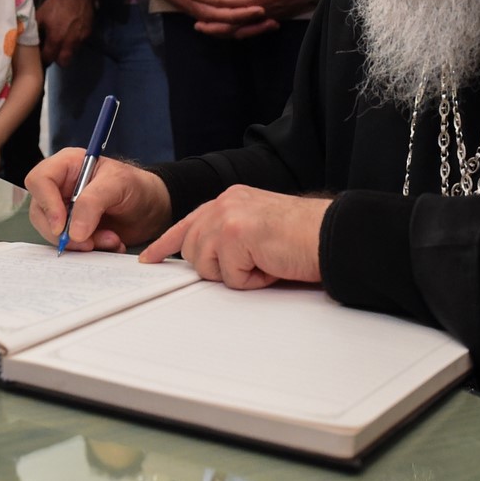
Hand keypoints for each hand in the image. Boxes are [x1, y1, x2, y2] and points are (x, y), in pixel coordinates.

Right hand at [25, 148, 172, 252]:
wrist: (152, 208)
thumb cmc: (136, 185)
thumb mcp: (118, 184)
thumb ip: (93, 202)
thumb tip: (73, 231)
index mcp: (66, 166)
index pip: (39, 181)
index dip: (47, 204)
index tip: (62, 226)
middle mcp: (60, 188)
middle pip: (40, 212)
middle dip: (64, 232)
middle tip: (88, 242)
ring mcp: (64, 211)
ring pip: (53, 232)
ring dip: (80, 243)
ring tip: (111, 239)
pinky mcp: (73, 230)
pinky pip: (69, 244)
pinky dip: (89, 249)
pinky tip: (111, 243)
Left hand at [36, 0, 94, 66]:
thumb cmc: (57, 3)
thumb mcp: (41, 14)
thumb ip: (35, 29)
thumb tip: (28, 38)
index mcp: (56, 38)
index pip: (49, 58)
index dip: (44, 59)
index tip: (41, 57)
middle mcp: (69, 43)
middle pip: (63, 62)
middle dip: (57, 60)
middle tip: (52, 53)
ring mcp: (80, 39)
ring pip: (72, 54)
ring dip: (66, 52)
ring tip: (61, 43)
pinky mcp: (87, 34)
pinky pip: (79, 44)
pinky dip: (74, 42)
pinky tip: (70, 33)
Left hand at [139, 185, 327, 288]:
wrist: (330, 234)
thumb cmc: (302, 237)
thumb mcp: (257, 228)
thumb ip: (229, 235)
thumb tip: (207, 260)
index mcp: (230, 199)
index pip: (188, 223)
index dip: (166, 244)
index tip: (148, 258)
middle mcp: (225, 202)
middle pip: (192, 250)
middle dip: (218, 267)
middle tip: (254, 262)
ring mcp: (228, 216)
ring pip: (206, 265)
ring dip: (237, 274)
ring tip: (265, 261)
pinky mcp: (235, 234)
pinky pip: (230, 277)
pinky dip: (252, 281)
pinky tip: (271, 265)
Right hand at [155, 0, 263, 29]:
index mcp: (209, 12)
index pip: (230, 15)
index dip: (246, 13)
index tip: (261, 8)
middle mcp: (214, 22)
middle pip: (237, 29)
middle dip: (256, 26)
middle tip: (273, 22)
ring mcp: (217, 26)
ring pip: (238, 33)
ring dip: (256, 30)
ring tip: (273, 25)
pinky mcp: (221, 25)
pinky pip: (236, 32)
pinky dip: (250, 30)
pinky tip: (263, 26)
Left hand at [190, 0, 321, 38]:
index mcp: (248, 1)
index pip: (221, 1)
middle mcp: (251, 14)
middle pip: (225, 24)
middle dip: (209, 23)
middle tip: (195, 24)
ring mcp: (258, 21)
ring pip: (235, 31)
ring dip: (219, 31)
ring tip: (206, 29)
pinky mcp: (264, 22)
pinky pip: (245, 31)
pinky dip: (234, 32)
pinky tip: (227, 31)